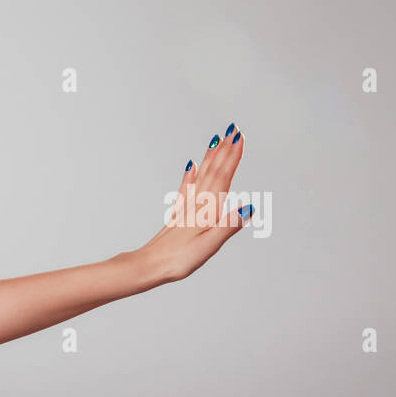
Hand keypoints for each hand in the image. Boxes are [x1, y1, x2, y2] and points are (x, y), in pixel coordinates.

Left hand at [137, 124, 252, 284]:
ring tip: (216, 141)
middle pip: (212, 172)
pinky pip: (186, 189)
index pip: (222, 178)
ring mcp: (186, 208)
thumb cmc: (176, 260)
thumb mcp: (208, 246)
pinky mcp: (178, 215)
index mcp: (206, 210)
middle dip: (224, 150)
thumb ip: (228, 226)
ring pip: (201, 176)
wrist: (147, 266)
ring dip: (210, 158)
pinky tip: (191, 166)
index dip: (232, 158)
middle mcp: (196, 204)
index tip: (239, 137)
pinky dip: (191, 175)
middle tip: (233, 130)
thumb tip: (248, 207)